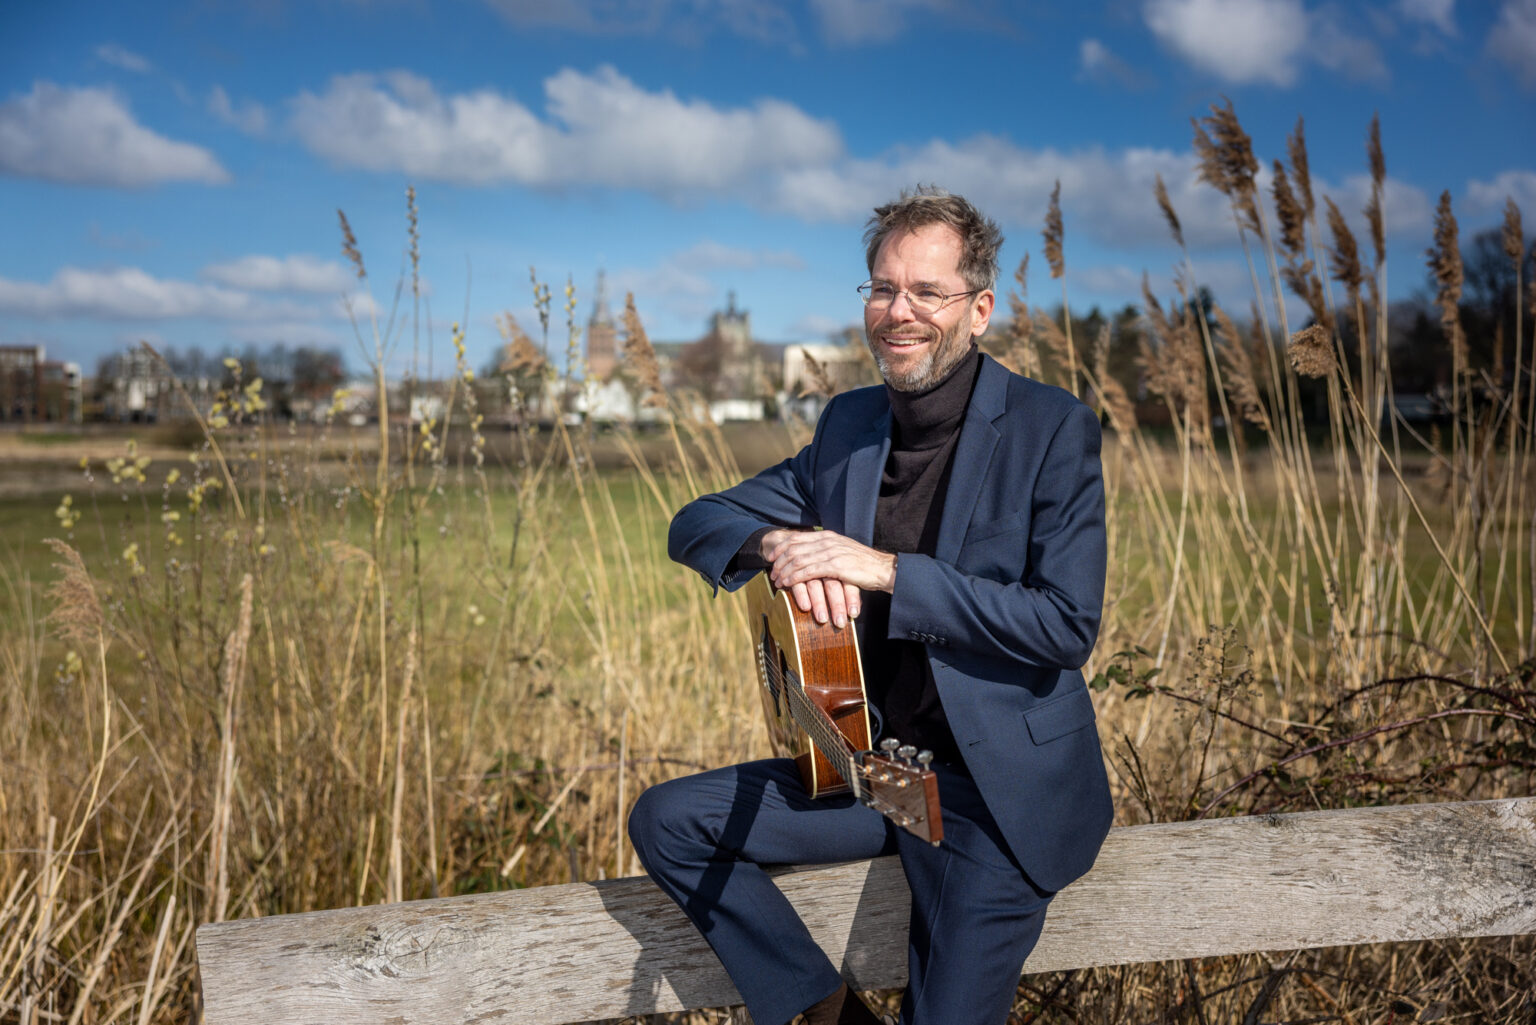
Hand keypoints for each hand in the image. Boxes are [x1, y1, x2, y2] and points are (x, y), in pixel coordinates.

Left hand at [761, 529, 897, 627]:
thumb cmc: (862, 563)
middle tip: (772, 573)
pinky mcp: (835, 566)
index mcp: (827, 536)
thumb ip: (826, 550)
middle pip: (793, 548)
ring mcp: (831, 553)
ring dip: (784, 571)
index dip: (780, 547)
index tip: (771, 557)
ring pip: (798, 559)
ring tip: (777, 581)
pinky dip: (795, 577)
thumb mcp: (842, 551)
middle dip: (779, 561)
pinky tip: (788, 583)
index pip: (796, 538)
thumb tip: (811, 554)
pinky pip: (808, 571)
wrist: (882, 568)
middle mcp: (827, 541)